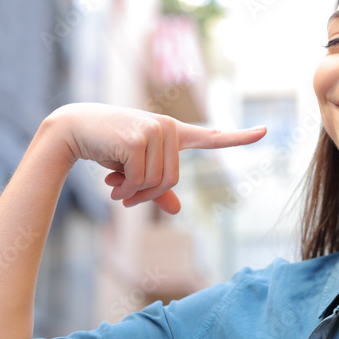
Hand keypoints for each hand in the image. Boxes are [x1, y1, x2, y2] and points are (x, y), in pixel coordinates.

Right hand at [46, 103, 265, 213]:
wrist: (74, 128)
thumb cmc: (107, 147)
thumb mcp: (135, 168)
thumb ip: (157, 189)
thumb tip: (177, 210)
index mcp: (173, 133)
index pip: (212, 136)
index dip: (239, 137)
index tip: (265, 131)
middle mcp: (168, 128)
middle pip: (172, 180)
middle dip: (147, 195)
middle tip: (124, 192)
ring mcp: (155, 131)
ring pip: (157, 183)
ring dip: (133, 193)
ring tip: (115, 183)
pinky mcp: (138, 139)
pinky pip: (140, 180)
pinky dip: (124, 189)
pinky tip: (110, 179)